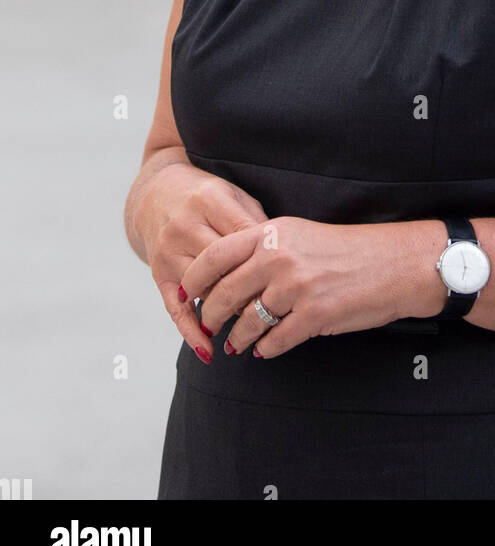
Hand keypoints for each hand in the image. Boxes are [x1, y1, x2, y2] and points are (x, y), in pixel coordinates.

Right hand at [135, 163, 269, 360]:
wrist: (157, 196)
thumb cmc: (206, 198)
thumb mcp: (234, 197)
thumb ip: (255, 224)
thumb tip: (281, 259)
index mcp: (210, 201)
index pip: (243, 238)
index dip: (265, 261)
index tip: (287, 281)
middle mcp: (185, 226)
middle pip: (223, 268)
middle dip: (250, 289)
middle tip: (276, 307)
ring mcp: (168, 251)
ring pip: (204, 290)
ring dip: (228, 311)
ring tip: (254, 327)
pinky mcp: (158, 274)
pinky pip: (175, 308)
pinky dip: (191, 331)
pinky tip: (207, 349)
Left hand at [178, 216, 444, 358]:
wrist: (395, 263)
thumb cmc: (348, 249)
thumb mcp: (300, 235)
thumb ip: (263, 249)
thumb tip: (230, 276)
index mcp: (272, 233)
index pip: (215, 255)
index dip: (194, 278)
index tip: (184, 293)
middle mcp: (279, 257)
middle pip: (225, 293)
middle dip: (211, 314)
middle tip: (208, 324)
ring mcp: (296, 288)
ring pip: (247, 321)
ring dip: (237, 337)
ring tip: (234, 344)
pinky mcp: (314, 315)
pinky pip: (276, 340)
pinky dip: (266, 349)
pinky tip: (264, 351)